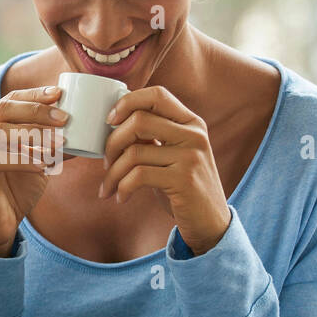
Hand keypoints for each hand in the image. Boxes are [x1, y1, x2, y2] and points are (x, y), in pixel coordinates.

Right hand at [0, 86, 67, 256]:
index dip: (34, 95)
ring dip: (33, 134)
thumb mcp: (38, 159)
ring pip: (0, 132)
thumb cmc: (17, 187)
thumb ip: (52, 142)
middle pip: (3, 109)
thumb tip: (81, 127)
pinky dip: (24, 160)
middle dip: (36, 110)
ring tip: (60, 142)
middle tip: (64, 118)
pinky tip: (44, 165)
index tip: (59, 94)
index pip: (10, 99)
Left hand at [97, 86, 230, 254]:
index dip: (128, 102)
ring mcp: (190, 156)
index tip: (109, 120)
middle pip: (139, 121)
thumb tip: (114, 121)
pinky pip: (139, 176)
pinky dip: (122, 188)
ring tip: (109, 186)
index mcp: (191, 122)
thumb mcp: (174, 154)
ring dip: (112, 173)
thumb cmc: (183, 187)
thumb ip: (154, 135)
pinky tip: (121, 197)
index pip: (157, 94)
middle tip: (106, 162)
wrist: (210, 222)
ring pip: (134, 152)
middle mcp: (194, 134)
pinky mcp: (183, 180)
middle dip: (112, 143)